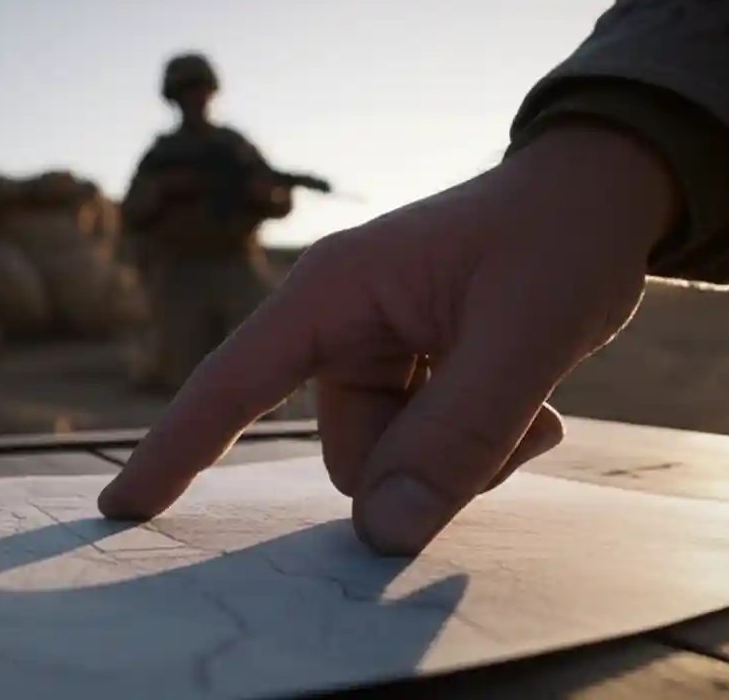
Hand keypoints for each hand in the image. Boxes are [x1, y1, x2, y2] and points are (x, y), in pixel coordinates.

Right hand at [99, 123, 677, 554]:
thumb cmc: (562, 236)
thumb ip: (458, 435)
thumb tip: (385, 533)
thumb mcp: (525, 334)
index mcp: (334, 293)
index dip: (175, 449)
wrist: (607, 196)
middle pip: (347, 455)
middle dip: (422, 466)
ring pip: (390, 465)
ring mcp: (379, 353)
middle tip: (510, 425)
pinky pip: (422, 453)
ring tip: (530, 405)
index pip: (231, 381)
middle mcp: (342, 326)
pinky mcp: (413, 374)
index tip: (121, 509)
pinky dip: (477, 449)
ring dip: (461, 460)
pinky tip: (533, 405)